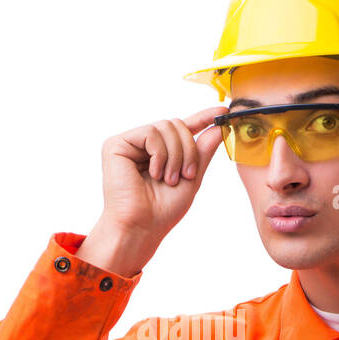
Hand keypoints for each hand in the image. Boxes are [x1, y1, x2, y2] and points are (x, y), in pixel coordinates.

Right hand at [99, 106, 223, 237]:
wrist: (141, 228)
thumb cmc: (163, 210)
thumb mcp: (192, 178)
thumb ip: (202, 152)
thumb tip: (219, 127)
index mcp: (159, 152)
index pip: (182, 128)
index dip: (202, 118)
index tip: (223, 112)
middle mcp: (142, 144)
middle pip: (176, 124)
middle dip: (188, 150)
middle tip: (185, 175)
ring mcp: (129, 143)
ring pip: (166, 127)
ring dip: (175, 155)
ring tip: (168, 179)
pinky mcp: (116, 144)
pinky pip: (150, 133)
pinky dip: (160, 154)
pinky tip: (154, 173)